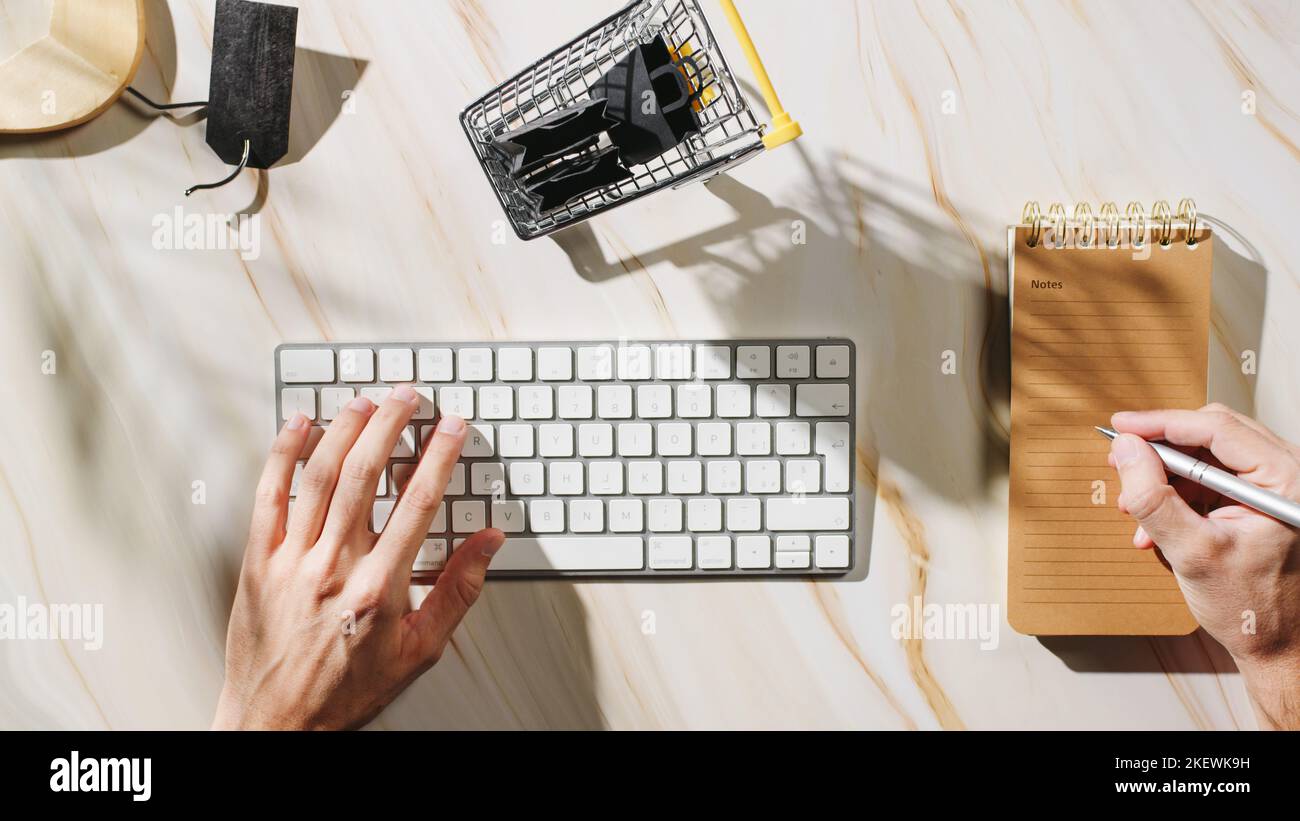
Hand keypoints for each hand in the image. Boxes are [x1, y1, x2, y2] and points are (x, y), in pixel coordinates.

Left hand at [213, 386, 504, 729]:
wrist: (276, 723)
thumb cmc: (346, 690)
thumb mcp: (419, 650)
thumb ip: (458, 591)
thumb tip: (487, 543)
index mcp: (378, 588)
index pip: (417, 504)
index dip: (438, 457)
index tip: (451, 428)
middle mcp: (332, 568)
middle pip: (365, 476)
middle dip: (390, 426)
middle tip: (408, 396)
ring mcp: (289, 561)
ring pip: (318, 477)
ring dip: (344, 429)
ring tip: (364, 400)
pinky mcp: (256, 561)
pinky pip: (267, 495)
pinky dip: (282, 455)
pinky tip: (298, 425)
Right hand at [1109, 404, 1299, 728]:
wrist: (1273, 643)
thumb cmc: (1249, 606)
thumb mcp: (1190, 552)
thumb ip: (1153, 498)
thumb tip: (1125, 450)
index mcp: (1285, 481)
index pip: (1217, 430)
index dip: (1162, 423)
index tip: (1121, 425)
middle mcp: (1285, 476)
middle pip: (1212, 435)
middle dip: (1160, 451)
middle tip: (1122, 460)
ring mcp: (1271, 487)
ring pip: (1206, 455)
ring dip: (1164, 478)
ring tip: (1137, 509)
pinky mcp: (1256, 499)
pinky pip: (1209, 478)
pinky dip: (1176, 495)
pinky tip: (1156, 524)